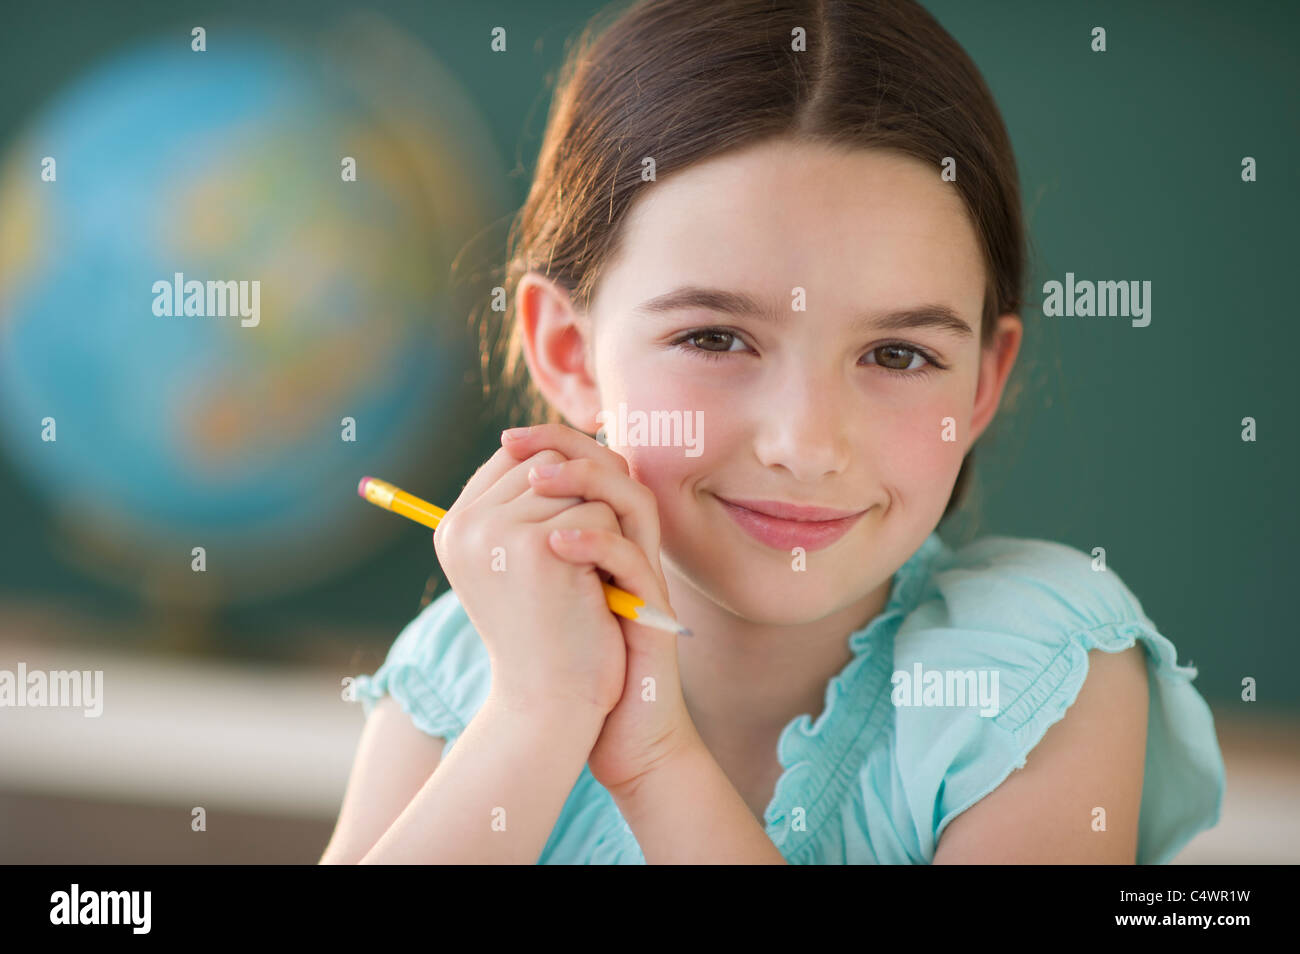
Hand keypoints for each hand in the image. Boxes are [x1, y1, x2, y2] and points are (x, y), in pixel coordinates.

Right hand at [431, 437, 626, 716]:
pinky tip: (598, 589)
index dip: (562, 473)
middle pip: (547, 460)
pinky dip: (613, 546)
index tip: (587, 511)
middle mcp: (465, 525)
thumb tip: (567, 445)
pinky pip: (599, 510)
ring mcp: (495, 532)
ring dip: (602, 523)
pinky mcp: (534, 547)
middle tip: (596, 551)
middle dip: (585, 495)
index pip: (514, 456)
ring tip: (591, 574)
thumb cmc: (550, 635)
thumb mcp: (525, 565)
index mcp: (454, 527)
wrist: (551, 704)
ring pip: (577, 483)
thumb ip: (529, 507)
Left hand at [500, 422, 699, 794]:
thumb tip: (473, 512)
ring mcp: (644, 574)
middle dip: (565, 447)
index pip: (589, 464)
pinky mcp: (652, 609)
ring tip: (539, 485)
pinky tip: (555, 543)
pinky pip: (634, 558)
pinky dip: (595, 542)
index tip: (506, 441)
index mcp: (604, 535)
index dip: (550, 444)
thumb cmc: (568, 663)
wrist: (609, 728)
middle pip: (614, 468)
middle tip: (518, 445)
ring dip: (585, 482)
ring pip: (632, 499)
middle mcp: (630, 545)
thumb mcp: (535, 597)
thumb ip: (519, 553)